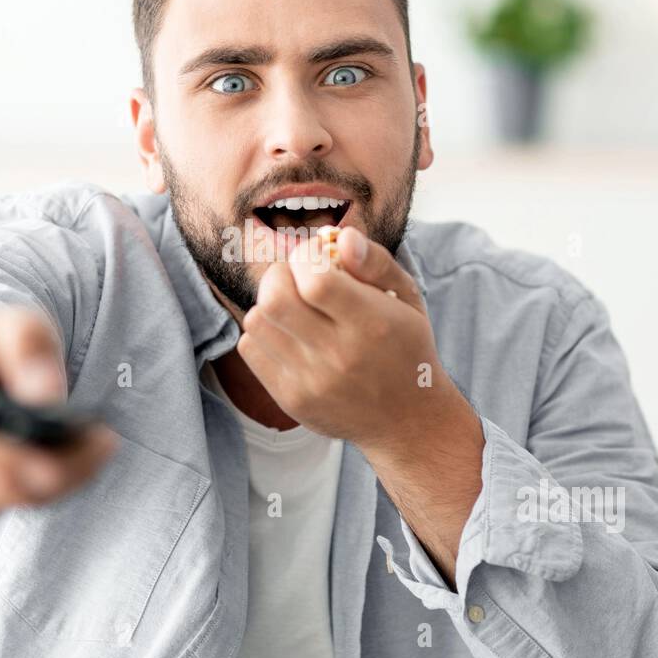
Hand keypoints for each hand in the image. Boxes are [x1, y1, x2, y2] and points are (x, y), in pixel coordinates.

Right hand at [0, 306, 116, 513]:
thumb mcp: (7, 324)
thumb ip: (27, 346)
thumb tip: (46, 395)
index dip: (36, 455)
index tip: (95, 437)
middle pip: (4, 484)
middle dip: (65, 469)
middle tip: (105, 441)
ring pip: (13, 499)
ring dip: (62, 479)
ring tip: (94, 444)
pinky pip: (12, 502)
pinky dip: (48, 486)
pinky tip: (72, 456)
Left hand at [236, 227, 469, 456]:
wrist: (407, 420)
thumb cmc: (406, 347)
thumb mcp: (407, 297)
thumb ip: (375, 261)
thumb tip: (341, 237)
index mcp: (372, 325)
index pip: (315, 279)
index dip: (307, 257)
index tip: (319, 259)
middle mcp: (339, 357)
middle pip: (275, 298)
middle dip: (280, 275)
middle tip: (298, 278)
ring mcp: (310, 382)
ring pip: (256, 320)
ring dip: (270, 303)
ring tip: (296, 308)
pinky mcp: (290, 399)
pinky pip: (250, 349)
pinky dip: (264, 332)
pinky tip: (289, 334)